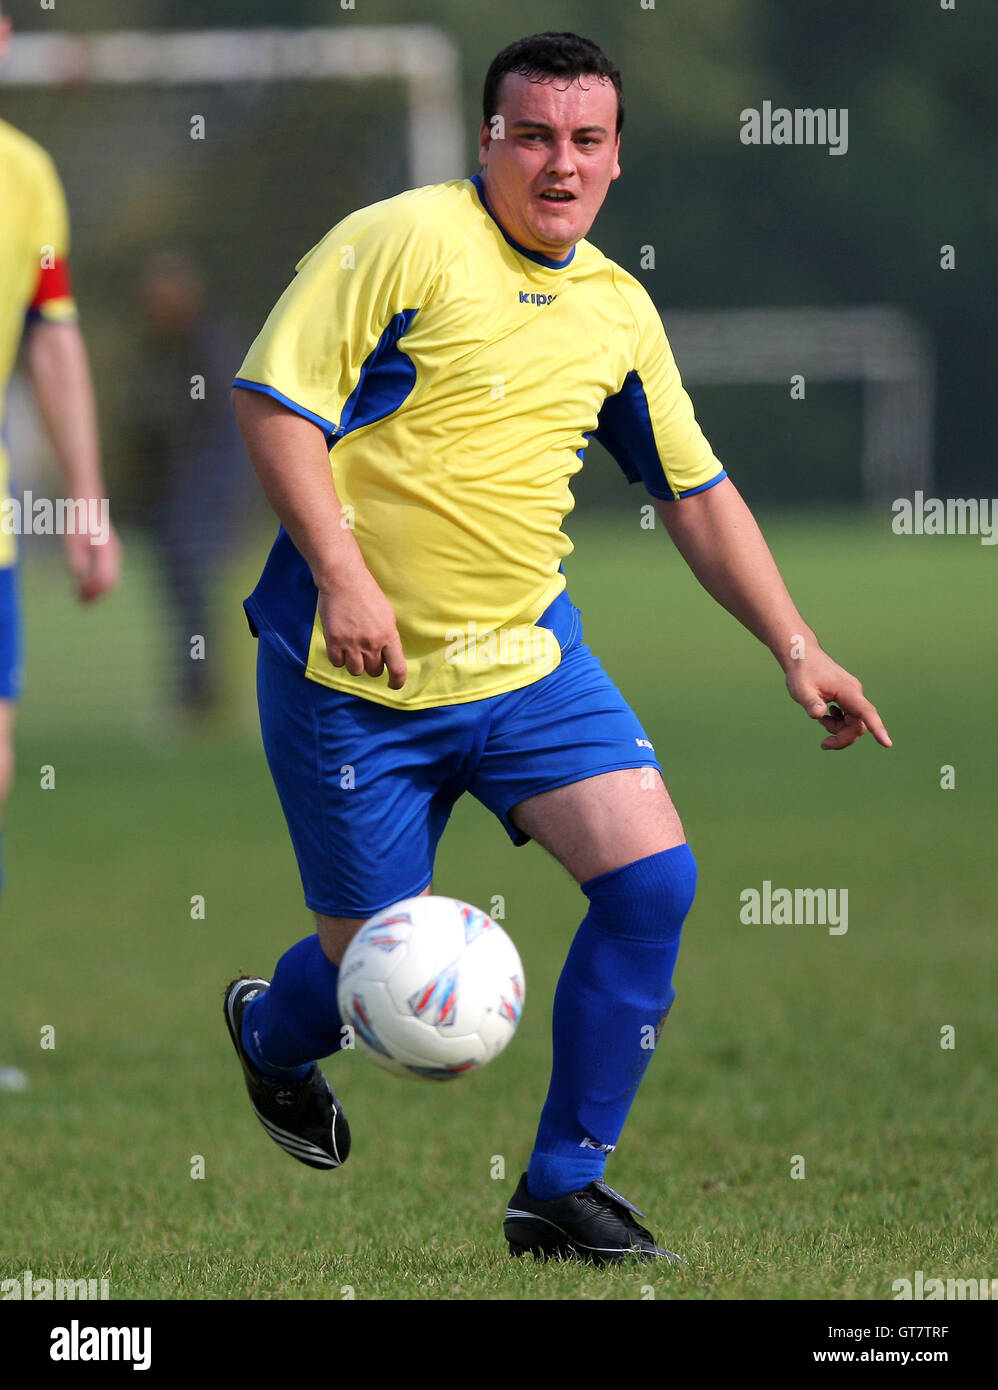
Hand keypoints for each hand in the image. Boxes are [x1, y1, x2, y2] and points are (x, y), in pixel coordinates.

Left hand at [63, 521, 121, 602]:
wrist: (87, 506)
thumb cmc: (78, 522)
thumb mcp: (73, 542)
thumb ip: (78, 562)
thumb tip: (80, 582)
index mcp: (106, 551)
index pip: (105, 579)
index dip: (93, 591)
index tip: (80, 598)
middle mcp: (114, 555)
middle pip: (110, 582)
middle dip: (97, 595)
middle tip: (81, 605)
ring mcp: (114, 555)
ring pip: (110, 580)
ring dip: (97, 591)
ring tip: (82, 600)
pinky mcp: (109, 555)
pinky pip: (107, 574)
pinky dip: (97, 583)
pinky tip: (84, 587)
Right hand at [317, 567, 405, 688]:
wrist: (344, 579)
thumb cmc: (367, 594)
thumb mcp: (387, 615)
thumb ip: (389, 637)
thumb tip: (389, 656)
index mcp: (389, 636)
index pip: (398, 669)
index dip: (397, 682)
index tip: (393, 685)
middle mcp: (371, 643)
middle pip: (374, 671)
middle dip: (372, 666)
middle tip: (366, 653)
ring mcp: (352, 643)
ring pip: (355, 671)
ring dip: (355, 664)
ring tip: (353, 650)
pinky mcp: (334, 640)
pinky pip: (337, 663)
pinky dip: (339, 658)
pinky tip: (340, 646)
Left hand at [785, 647, 890, 749]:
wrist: (803, 657)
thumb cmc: (802, 673)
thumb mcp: (801, 690)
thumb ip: (810, 703)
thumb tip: (819, 714)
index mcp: (848, 691)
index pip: (866, 713)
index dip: (877, 729)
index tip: (887, 744)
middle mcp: (854, 693)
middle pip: (858, 725)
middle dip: (843, 737)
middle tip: (824, 744)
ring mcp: (852, 695)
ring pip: (853, 723)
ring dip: (838, 729)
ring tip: (819, 718)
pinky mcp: (848, 697)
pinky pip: (849, 717)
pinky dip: (837, 722)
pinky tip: (824, 714)